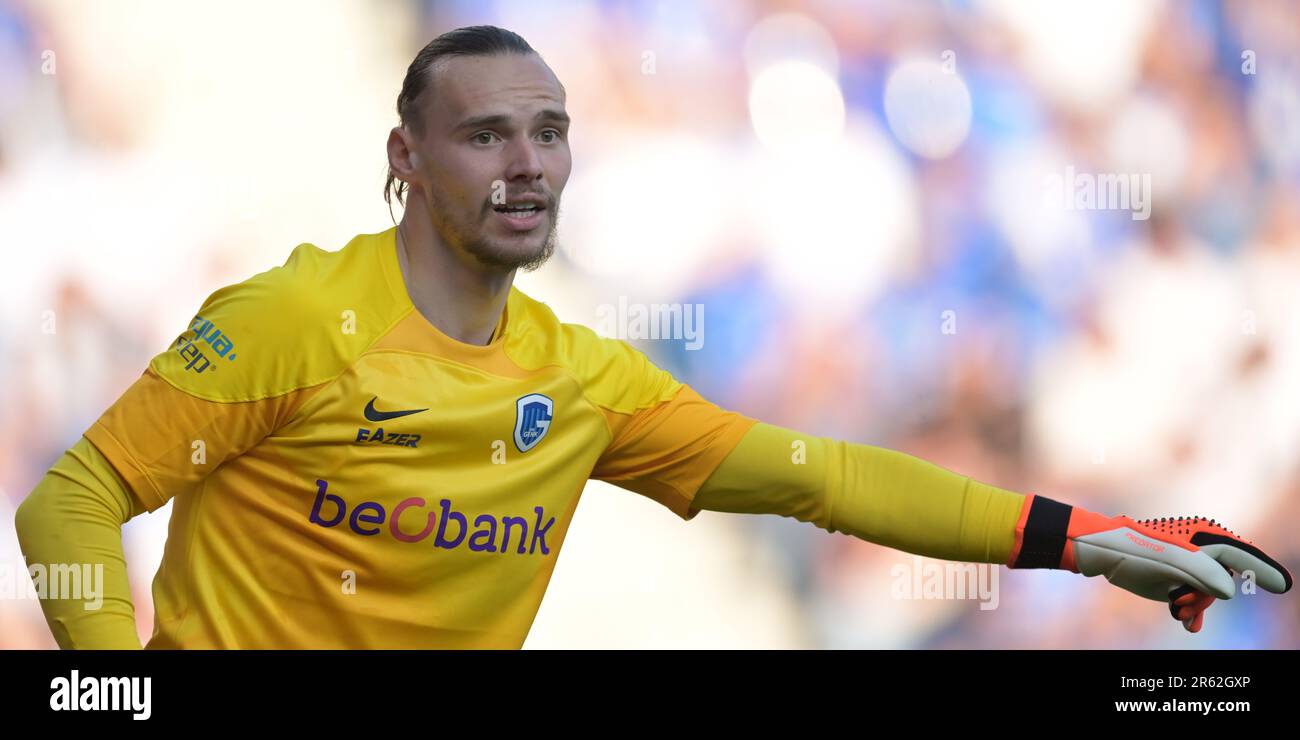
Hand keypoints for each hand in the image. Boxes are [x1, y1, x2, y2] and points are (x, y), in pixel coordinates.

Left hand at [1008, 496, 1292, 632]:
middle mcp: (1202, 549)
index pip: (1243, 555)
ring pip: (1208, 594)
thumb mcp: (1172, 561)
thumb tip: (1228, 590)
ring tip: (1178, 609)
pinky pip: (1194, 600)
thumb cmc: (1134, 550)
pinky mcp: (1174, 579)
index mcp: (1205, 536)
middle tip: (1181, 600)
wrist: (1100, 553)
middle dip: (1207, 596)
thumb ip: (1204, 573)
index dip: (1264, 570)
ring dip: (1196, 606)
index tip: (1284, 586)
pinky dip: (1191, 612)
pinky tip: (1187, 623)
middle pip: (1224, 581)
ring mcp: (1189, 566)